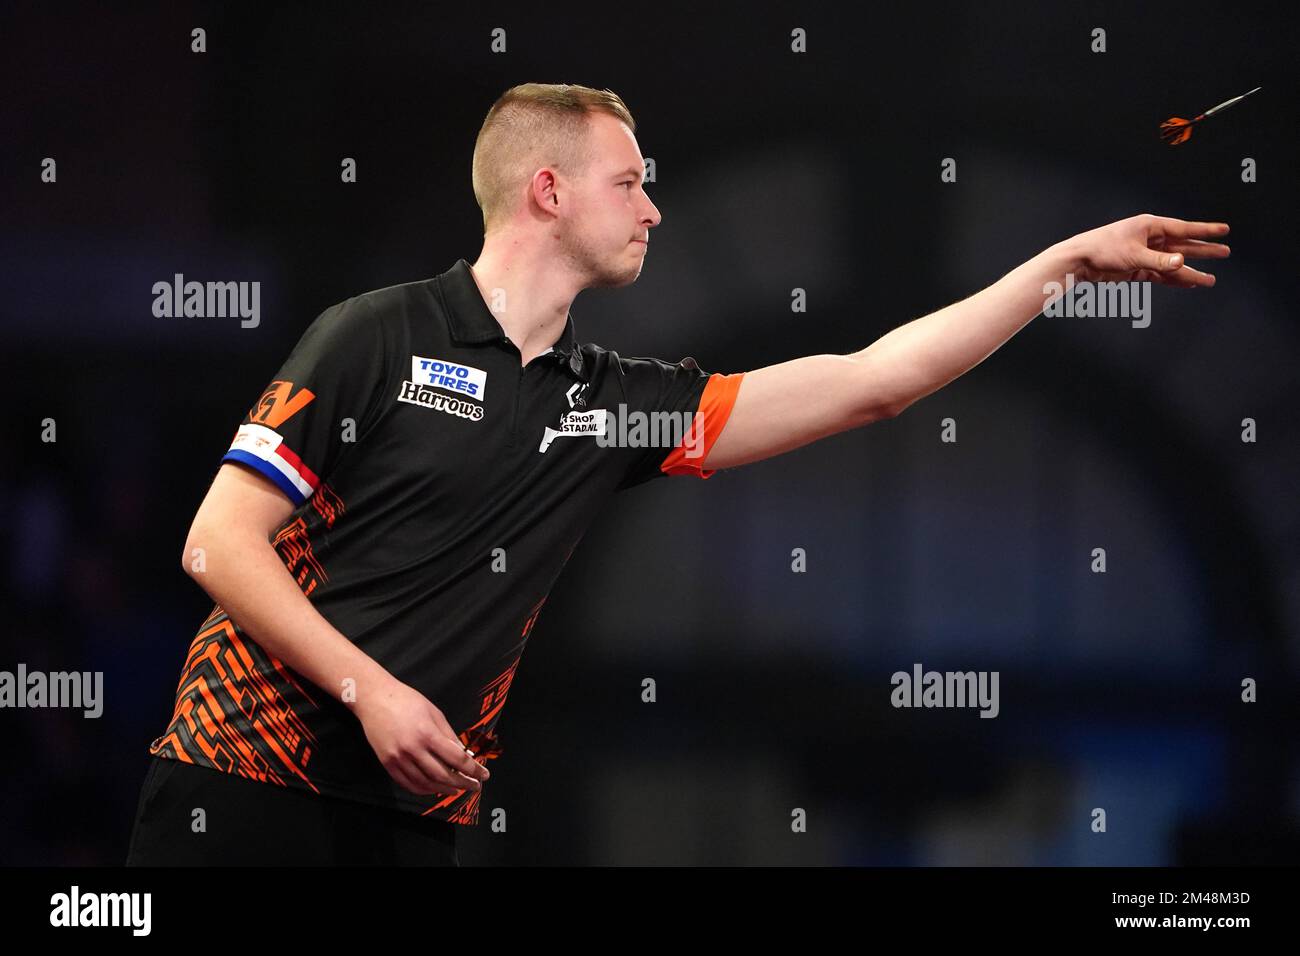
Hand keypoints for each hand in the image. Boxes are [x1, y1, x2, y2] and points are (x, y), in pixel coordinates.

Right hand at [353, 677, 489, 796]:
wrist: (375, 698)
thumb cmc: (407, 701)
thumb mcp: (434, 713)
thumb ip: (450, 735)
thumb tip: (465, 755)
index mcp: (428, 734)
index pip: (457, 759)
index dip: (473, 770)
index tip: (484, 775)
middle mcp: (413, 749)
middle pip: (443, 775)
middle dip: (462, 783)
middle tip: (474, 786)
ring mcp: (398, 758)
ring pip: (426, 783)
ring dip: (444, 789)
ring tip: (457, 789)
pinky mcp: (387, 764)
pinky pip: (408, 783)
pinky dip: (424, 790)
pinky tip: (434, 789)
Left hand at [1062, 213, 1229, 286]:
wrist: (1077, 261)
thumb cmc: (1102, 250)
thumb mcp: (1133, 255)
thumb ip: (1159, 261)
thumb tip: (1182, 262)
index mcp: (1150, 226)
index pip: (1184, 229)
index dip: (1205, 231)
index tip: (1224, 230)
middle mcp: (1149, 238)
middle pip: (1182, 246)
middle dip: (1204, 251)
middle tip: (1225, 253)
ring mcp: (1143, 254)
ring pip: (1172, 264)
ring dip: (1190, 273)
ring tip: (1209, 281)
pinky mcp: (1135, 268)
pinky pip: (1159, 274)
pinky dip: (1172, 280)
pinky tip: (1187, 284)